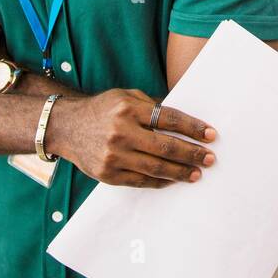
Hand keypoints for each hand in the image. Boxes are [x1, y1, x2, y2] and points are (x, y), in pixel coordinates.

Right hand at [48, 88, 217, 188]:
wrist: (66, 127)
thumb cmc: (102, 109)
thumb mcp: (125, 96)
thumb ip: (152, 106)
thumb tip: (184, 121)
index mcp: (128, 109)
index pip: (169, 118)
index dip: (193, 127)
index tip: (211, 134)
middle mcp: (121, 132)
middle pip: (166, 146)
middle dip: (192, 153)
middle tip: (210, 158)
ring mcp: (113, 155)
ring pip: (156, 168)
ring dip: (181, 172)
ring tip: (197, 172)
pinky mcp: (108, 174)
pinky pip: (141, 181)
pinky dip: (160, 181)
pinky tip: (174, 180)